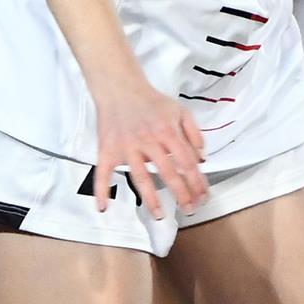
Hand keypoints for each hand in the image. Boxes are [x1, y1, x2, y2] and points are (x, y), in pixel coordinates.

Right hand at [90, 74, 207, 219]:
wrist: (120, 88)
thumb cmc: (150, 101)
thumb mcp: (180, 111)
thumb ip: (194, 133)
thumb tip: (202, 157)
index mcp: (167, 132)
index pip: (187, 162)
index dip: (197, 182)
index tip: (202, 196)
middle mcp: (148, 141)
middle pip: (167, 172)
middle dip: (181, 194)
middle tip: (189, 209)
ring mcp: (127, 147)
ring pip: (140, 177)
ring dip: (150, 198)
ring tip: (159, 215)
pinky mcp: (108, 150)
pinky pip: (103, 173)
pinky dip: (101, 190)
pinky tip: (104, 207)